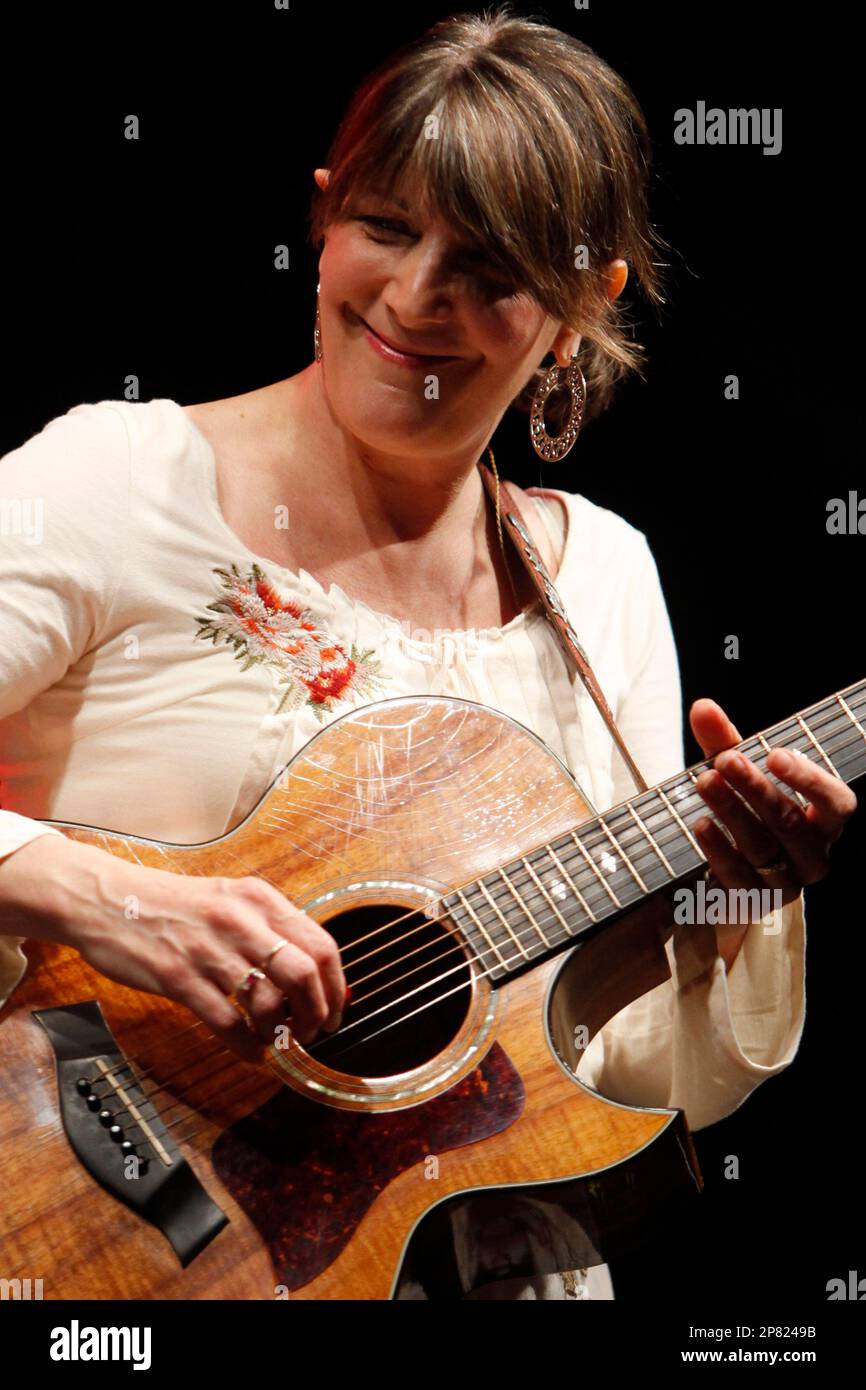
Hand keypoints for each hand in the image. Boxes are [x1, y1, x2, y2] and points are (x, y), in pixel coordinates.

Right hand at [3, 835, 346, 1059]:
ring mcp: (208, 948)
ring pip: (268, 1001)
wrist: (107, 899)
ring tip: (275, 1040)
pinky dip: (247, 1045)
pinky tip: (249, 1050)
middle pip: (304, 974)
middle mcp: (240, 920)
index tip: (336, 1010)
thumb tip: (314, 973)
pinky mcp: (177, 976)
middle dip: (317, 1013)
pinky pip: (226, 1022)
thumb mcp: (229, 902)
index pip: (321, 945)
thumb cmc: (172, 905)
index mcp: (260, 899)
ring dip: (280, 1032)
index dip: (336, 987)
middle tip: (312, 1033)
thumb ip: (269, 930)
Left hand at [689, 698, 857, 932]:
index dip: (810, 780)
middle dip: (756, 787)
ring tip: (705, 782)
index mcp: (824, 820)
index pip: (836, 803)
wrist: (721, 864)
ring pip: (763, 847)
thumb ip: (723, 741)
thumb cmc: (743, 806)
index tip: (776, 754)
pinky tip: (700, 824)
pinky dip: (718, 850)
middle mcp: (812, 855)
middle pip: (791, 823)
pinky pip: (738, 878)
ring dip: (732, 812)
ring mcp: (784, 883)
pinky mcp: (752, 902)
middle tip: (725, 759)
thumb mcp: (736, 771)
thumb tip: (703, 707)